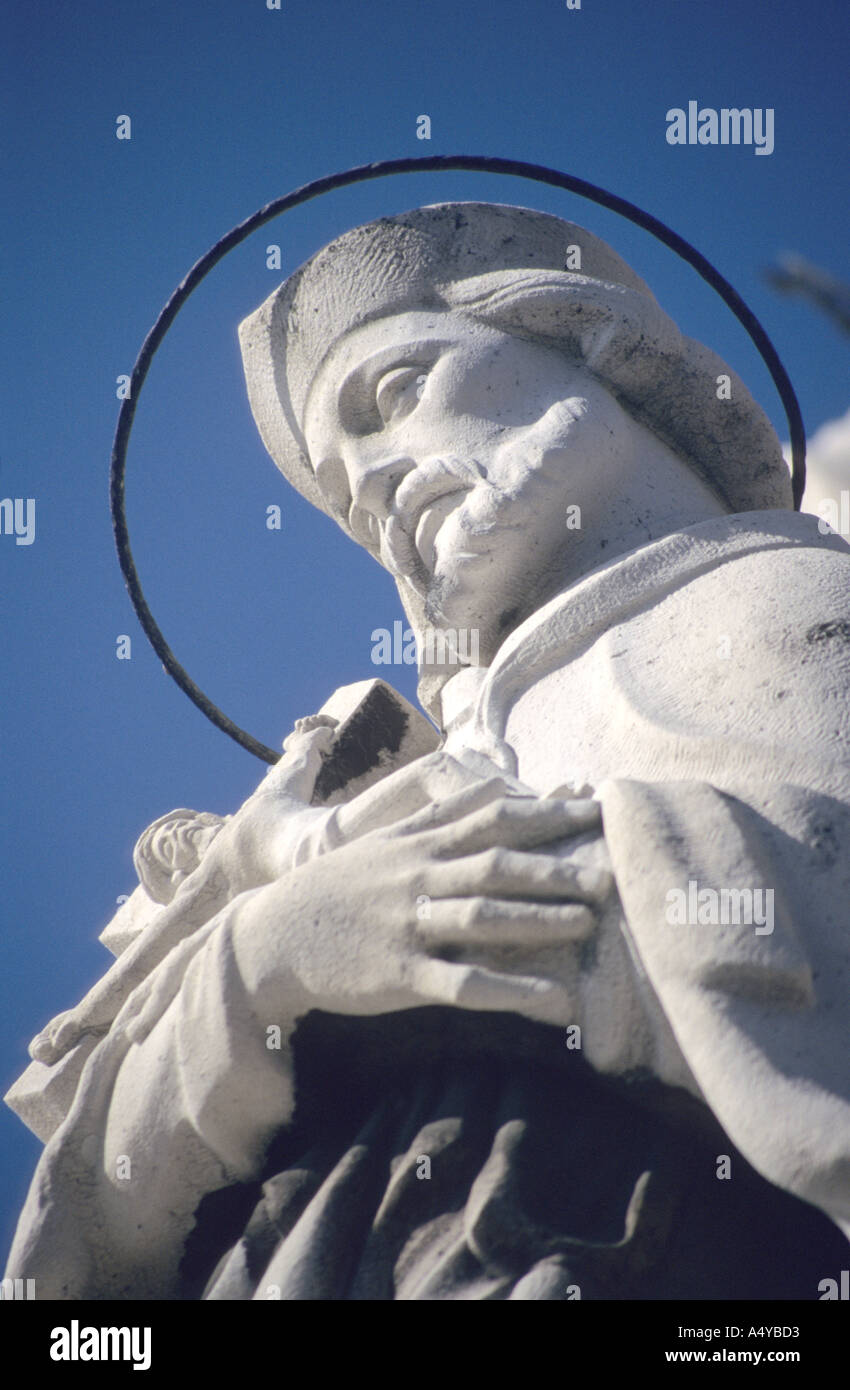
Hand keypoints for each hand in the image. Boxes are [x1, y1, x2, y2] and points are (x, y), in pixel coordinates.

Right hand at [230, 780, 613, 1030]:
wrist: (271, 937)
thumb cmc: (336, 886)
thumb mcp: (384, 838)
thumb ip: (441, 812)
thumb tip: (495, 780)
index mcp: (418, 844)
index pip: (492, 818)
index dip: (546, 810)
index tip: (596, 803)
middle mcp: (417, 878)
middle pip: (495, 865)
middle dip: (555, 865)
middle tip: (610, 869)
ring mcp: (408, 926)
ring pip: (482, 918)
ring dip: (539, 919)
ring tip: (591, 923)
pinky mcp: (399, 975)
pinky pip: (462, 983)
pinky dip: (509, 990)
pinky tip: (552, 1001)